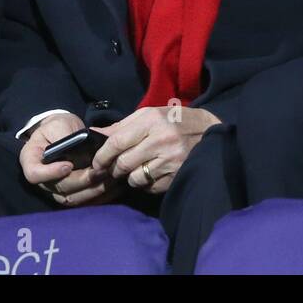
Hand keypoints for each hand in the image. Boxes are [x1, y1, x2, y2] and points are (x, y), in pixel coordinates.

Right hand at [19, 113, 120, 207]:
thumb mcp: (57, 125)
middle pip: (60, 188)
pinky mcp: (72, 195)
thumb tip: (76, 149)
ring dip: (94, 190)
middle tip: (101, 171)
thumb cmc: (58, 128)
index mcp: (31, 160)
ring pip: (74, 199)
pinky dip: (101, 197)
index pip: (34, 174)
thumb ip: (63, 136)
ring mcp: (57, 190)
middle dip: (83, 181)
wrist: (64, 134)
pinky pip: (85, 202)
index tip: (68, 165)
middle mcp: (43, 180)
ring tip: (111, 177)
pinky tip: (114, 187)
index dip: (50, 173)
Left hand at [92, 106, 219, 194]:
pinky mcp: (177, 176)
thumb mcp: (149, 115)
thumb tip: (93, 135)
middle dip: (113, 169)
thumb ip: (121, 126)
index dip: (101, 156)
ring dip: (129, 177)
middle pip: (123, 163)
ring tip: (135, 169)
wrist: (209, 131)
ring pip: (135, 179)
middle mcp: (161, 141)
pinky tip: (151, 173)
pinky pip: (150, 187)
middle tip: (113, 168)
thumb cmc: (174, 120)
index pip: (117, 142)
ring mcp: (171, 160)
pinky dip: (145, 184)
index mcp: (151, 121)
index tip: (96, 163)